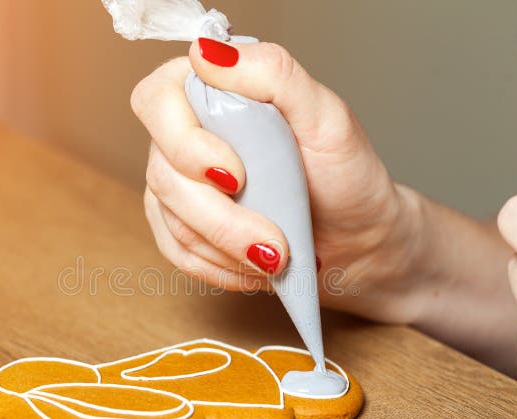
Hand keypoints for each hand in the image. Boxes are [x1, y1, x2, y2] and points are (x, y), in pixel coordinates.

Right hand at [132, 39, 424, 320]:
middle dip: (220, 218)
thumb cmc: (347, 177)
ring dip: (226, 247)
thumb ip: (274, 74)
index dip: (184, 143)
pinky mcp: (182, 227)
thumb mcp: (326, 118)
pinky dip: (217, 267)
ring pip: (169, 217)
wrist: (358, 239)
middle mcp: (188, 133)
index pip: (158, 101)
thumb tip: (206, 52)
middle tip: (275, 242)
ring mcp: (180, 183)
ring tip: (277, 255)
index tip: (237, 175)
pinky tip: (253, 267)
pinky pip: (176, 252)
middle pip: (163, 172)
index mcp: (214, 91)